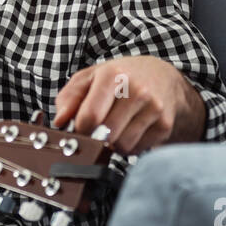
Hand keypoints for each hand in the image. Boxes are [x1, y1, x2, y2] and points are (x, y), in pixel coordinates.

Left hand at [51, 55, 205, 153]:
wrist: (162, 77)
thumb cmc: (120, 77)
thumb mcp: (90, 77)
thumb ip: (69, 98)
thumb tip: (60, 122)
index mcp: (114, 75)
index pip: (90, 116)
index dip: (80, 128)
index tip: (80, 127)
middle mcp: (137, 90)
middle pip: (106, 135)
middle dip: (97, 137)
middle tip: (98, 128)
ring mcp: (154, 108)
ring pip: (122, 146)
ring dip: (113, 143)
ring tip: (116, 126)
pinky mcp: (164, 125)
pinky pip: (137, 150)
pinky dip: (130, 145)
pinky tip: (131, 130)